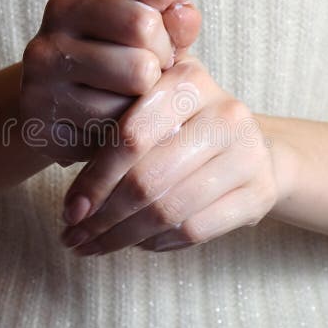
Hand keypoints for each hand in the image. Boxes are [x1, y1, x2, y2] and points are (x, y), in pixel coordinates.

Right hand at [20, 0, 200, 164]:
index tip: (156, 49)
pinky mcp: (43, 137)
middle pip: (139, 70)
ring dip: (140, 112)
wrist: (61, 97)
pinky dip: (121, 139)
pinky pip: (109, 146)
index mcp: (66, 5)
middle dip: (155, 78)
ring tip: (126, 101)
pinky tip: (110, 126)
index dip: (165, 42)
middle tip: (143, 80)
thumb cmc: (112, 49)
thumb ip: (158, 2)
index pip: (143, 22)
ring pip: (126, 113)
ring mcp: (37, 95)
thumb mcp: (137, 18)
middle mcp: (43, 47)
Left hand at [59, 56, 282, 253]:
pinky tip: (137, 245)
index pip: (130, 137)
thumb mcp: (155, 107)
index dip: (94, 180)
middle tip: (73, 235)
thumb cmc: (184, 128)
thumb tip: (74, 203)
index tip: (69, 209)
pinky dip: (158, 243)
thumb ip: (115, 129)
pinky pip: (196, 230)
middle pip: (148, 180)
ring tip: (94, 246)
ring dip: (123, 237)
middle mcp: (225, 113)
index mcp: (188, 81)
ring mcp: (247, 154)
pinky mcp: (259, 193)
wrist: (254, 147)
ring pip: (169, 211)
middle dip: (102, 217)